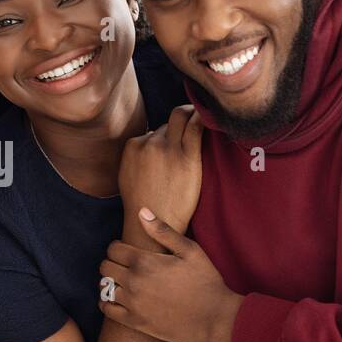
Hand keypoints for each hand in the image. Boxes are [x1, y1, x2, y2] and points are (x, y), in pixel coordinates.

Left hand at [99, 209, 242, 341]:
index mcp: (144, 261)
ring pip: (104, 287)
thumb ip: (163, 230)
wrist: (214, 318)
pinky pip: (106, 308)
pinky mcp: (134, 321)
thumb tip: (142, 211)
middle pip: (105, 267)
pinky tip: (118, 299)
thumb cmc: (205, 281)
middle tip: (125, 266)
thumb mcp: (189, 250)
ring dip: (110, 282)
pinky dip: (107, 302)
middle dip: (113, 263)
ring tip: (123, 282)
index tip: (127, 251)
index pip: (113, 249)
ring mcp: (132, 303)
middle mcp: (133, 281)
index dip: (118, 247)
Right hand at [117, 105, 203, 247]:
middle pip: (167, 123)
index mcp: (133, 147)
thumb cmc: (144, 207)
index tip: (178, 140)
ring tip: (203, 115)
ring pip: (180, 117)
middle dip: (179, 122)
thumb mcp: (128, 177)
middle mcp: (148, 144)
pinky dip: (203, 117)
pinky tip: (212, 115)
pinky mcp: (186, 157)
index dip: (167, 136)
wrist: (153, 227)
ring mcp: (167, 149)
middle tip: (194, 121)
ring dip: (191, 113)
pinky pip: (196, 127)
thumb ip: (137, 158)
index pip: (154, 131)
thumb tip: (148, 144)